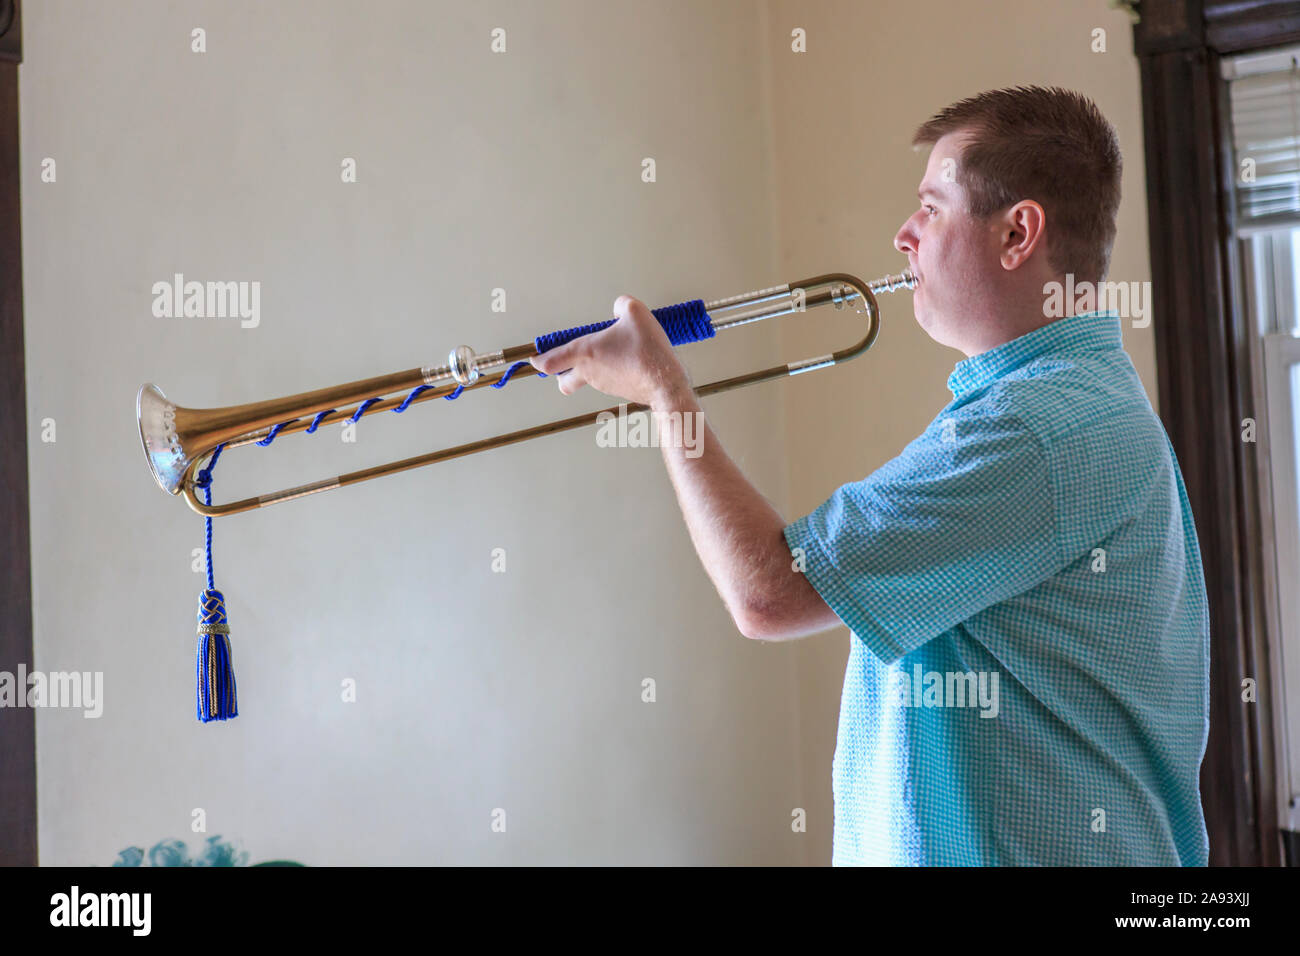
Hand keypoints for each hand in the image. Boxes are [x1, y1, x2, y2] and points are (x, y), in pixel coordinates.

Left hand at [529, 295, 691, 407]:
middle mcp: (590, 372)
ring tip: (609, 352)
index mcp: (585, 353)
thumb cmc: (648, 352)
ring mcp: (603, 384)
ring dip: (589, 369)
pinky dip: (610, 372)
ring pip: (586, 380)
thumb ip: (622, 304)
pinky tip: (627, 360)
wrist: (666, 383)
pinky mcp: (619, 390)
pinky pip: (607, 381)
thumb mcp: (636, 313)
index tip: (534, 357)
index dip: (538, 360)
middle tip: (564, 364)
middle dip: (560, 374)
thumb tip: (619, 307)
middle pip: (563, 382)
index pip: (550, 362)